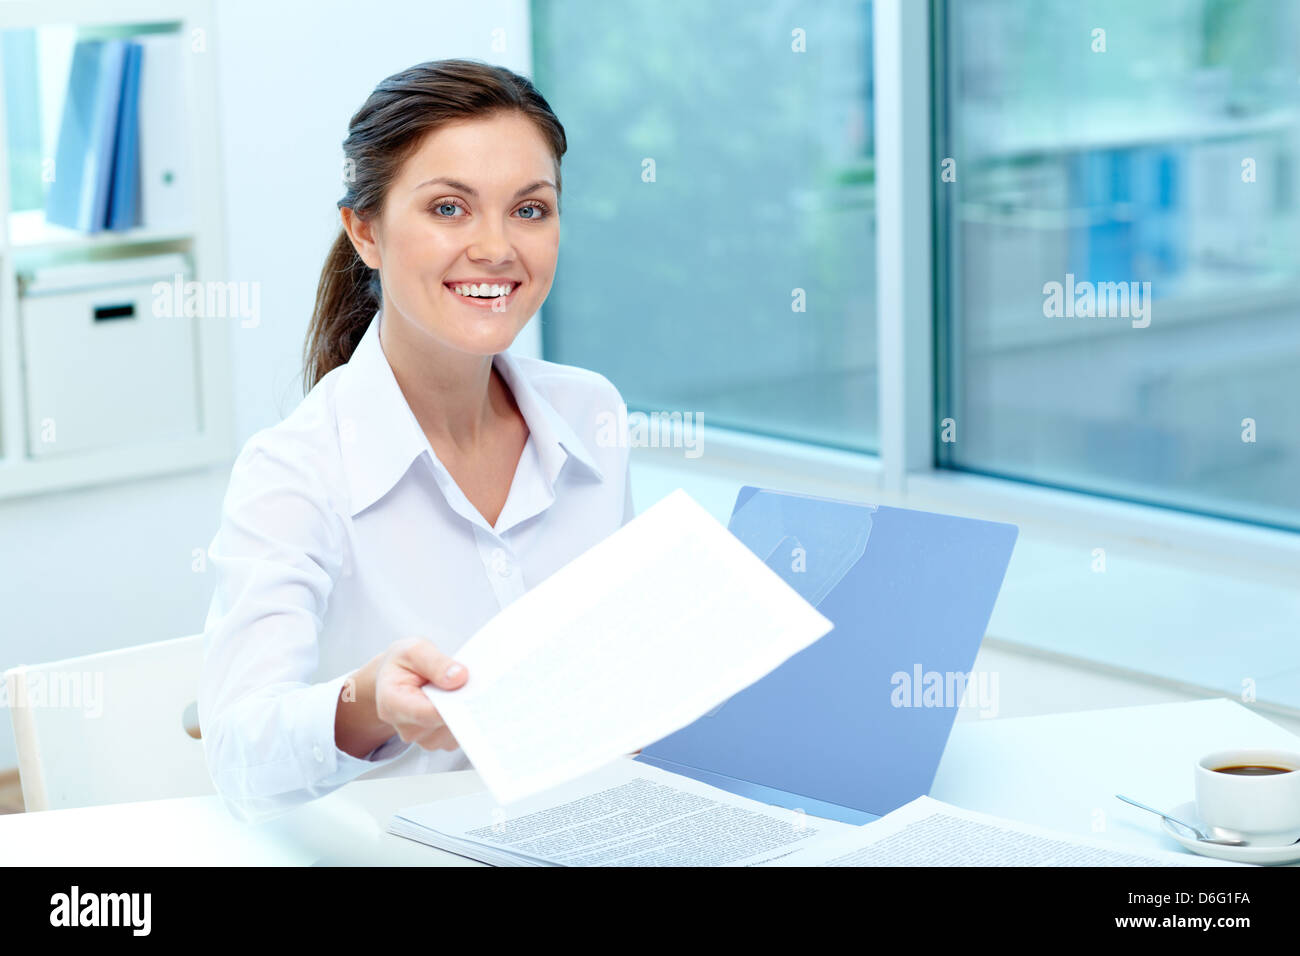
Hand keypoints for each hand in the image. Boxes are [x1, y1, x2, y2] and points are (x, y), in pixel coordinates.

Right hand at [373, 637, 468, 751]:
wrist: (396, 678)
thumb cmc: (403, 664)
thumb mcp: (415, 650)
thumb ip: (435, 662)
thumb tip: (459, 677)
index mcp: (392, 703)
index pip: (424, 712)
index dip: (449, 705)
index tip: (469, 692)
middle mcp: (406, 727)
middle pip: (443, 722)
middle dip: (461, 703)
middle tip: (474, 683)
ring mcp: (423, 738)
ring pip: (455, 730)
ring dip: (466, 710)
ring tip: (464, 688)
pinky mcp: (440, 741)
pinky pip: (461, 733)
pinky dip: (467, 716)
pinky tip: (464, 699)